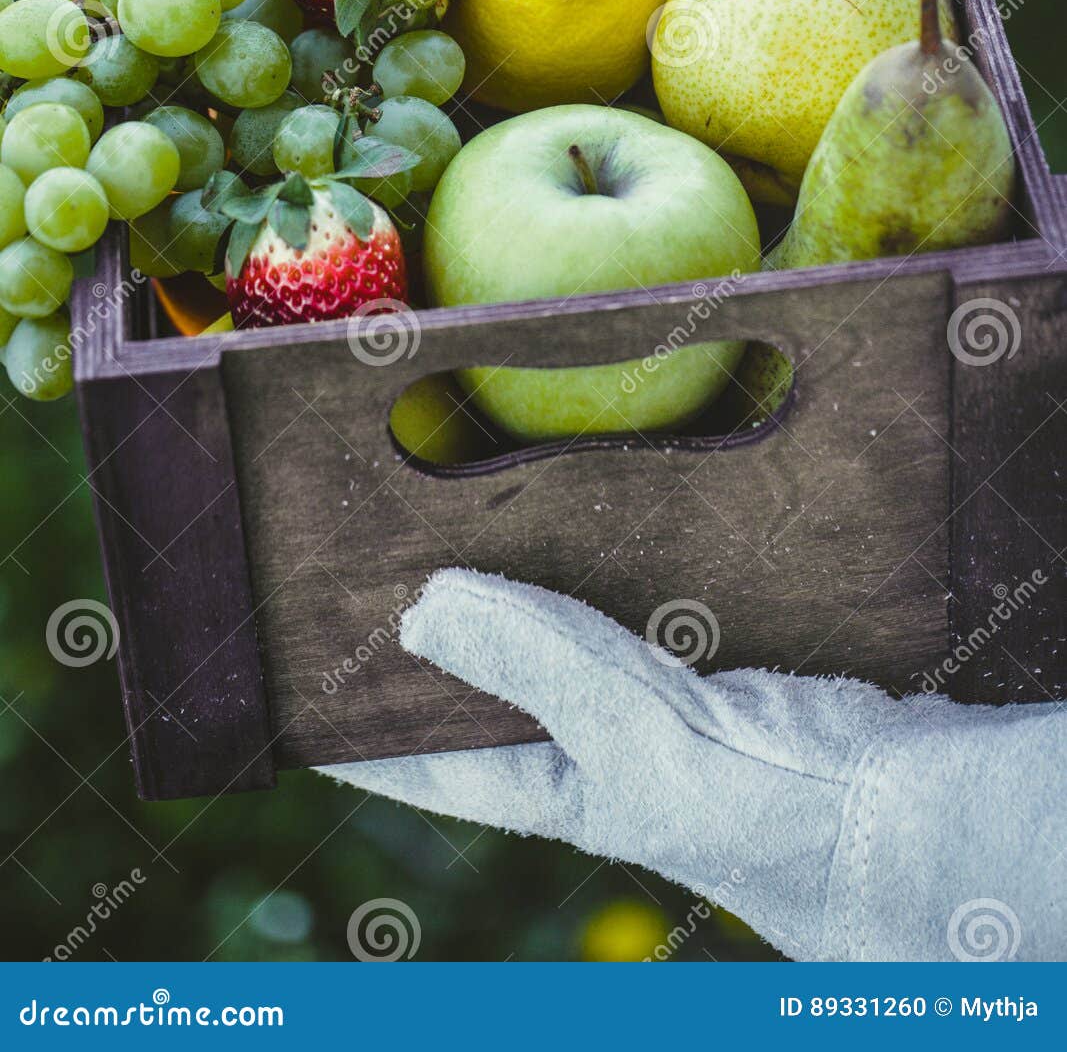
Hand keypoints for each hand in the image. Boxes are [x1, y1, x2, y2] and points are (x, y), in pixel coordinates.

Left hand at [322, 570, 1063, 961]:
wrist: (908, 808)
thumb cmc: (769, 812)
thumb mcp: (632, 741)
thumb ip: (534, 666)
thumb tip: (421, 609)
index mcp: (553, 783)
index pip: (421, 758)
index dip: (355, 722)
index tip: (292, 672)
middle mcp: (592, 736)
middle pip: (486, 672)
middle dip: (436, 619)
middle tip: (377, 539)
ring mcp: (652, 690)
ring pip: (559, 619)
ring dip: (518, 569)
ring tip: (462, 498)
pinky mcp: (710, 645)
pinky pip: (634, 589)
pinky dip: (604, 548)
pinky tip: (587, 493)